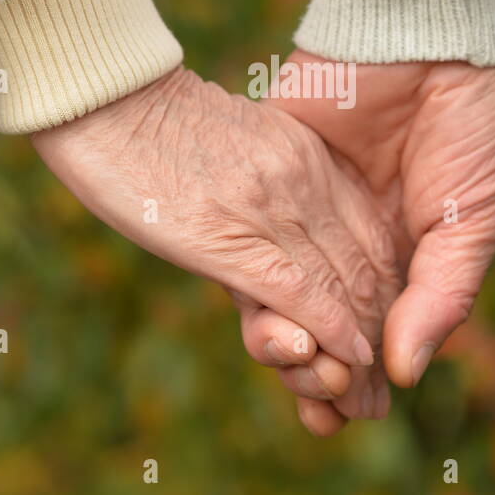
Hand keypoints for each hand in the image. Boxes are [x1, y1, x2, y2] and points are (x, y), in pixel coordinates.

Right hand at [31, 66, 399, 428]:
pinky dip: (329, 333)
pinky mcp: (235, 239)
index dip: (385, 290)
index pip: (370, 233)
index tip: (381, 333)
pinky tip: (345, 361)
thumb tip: (276, 226)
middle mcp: (303, 181)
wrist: (108, 98)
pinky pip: (301, 293)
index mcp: (306, 155)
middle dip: (378, 332)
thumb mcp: (236, 142)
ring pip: (340, 287)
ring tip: (363, 396)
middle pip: (365, 266)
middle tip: (377, 388)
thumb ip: (269, 179)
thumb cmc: (152, 120)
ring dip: (355, 351)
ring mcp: (273, 208)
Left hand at [267, 50, 494, 431]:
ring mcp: (308, 207)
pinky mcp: (272, 171)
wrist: (431, 29)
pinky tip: (255, 320)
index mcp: (408, 252)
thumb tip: (404, 375)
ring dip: (282, 339)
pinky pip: (251, 235)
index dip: (365, 375)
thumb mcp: (476, 218)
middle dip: (319, 371)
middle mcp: (353, 237)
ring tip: (288, 376)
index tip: (353, 415)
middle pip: (324, 319)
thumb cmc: (473, 123)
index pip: (378, 328)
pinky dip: (251, 281)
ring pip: (282, 289)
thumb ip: (441, 297)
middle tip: (318, 413)